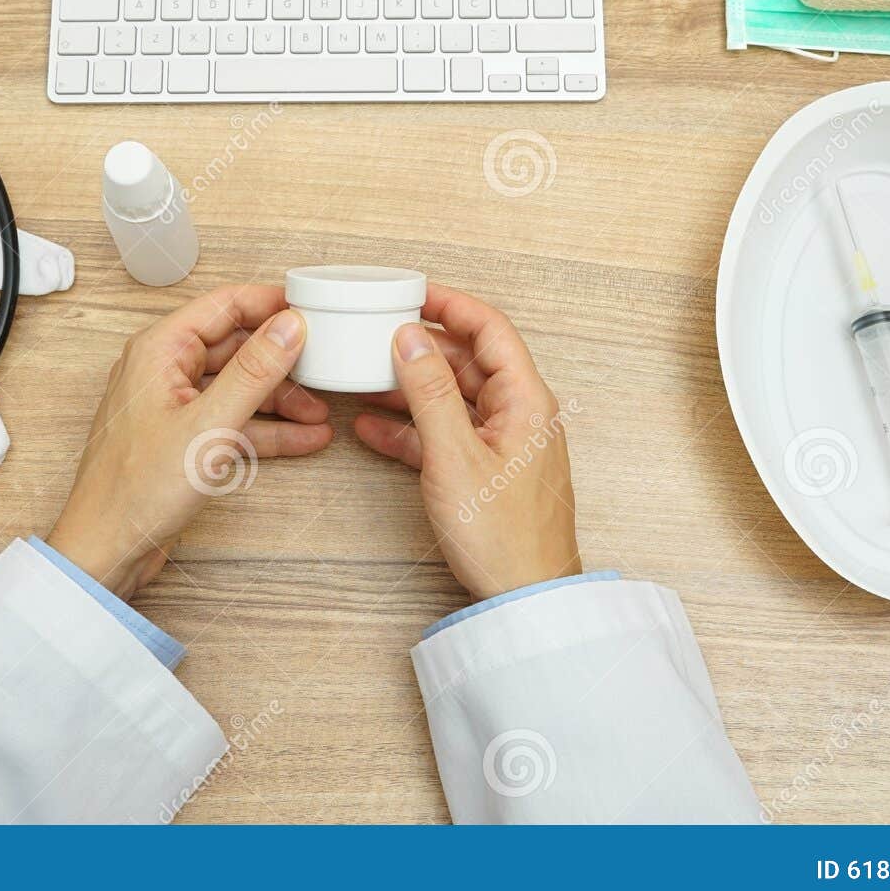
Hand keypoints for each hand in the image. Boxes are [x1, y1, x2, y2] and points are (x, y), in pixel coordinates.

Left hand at [48, 285, 331, 598]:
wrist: (106, 549)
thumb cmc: (137, 490)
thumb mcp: (210, 425)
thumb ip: (254, 372)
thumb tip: (289, 326)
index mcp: (160, 350)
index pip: (224, 305)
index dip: (271, 304)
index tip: (313, 309)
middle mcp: (164, 369)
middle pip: (236, 346)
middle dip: (282, 360)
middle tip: (326, 365)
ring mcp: (174, 404)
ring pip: (238, 386)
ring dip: (280, 399)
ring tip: (321, 413)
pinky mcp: (183, 437)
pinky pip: (232, 419)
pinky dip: (266, 428)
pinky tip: (304, 438)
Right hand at [353, 284, 579, 600]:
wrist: (524, 598)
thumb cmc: (504, 536)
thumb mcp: (454, 456)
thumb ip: (429, 392)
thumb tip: (410, 336)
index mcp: (525, 400)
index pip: (489, 329)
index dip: (449, 304)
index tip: (410, 292)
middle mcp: (520, 413)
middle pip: (468, 361)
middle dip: (420, 347)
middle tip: (377, 334)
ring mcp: (504, 442)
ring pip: (452, 398)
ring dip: (409, 388)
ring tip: (363, 377)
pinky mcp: (487, 470)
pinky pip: (447, 434)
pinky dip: (412, 428)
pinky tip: (371, 426)